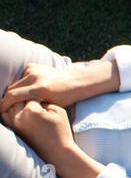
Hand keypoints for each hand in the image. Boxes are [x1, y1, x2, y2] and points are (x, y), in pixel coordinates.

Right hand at [0, 60, 114, 110]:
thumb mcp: (50, 106)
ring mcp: (33, 70)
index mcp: (40, 89)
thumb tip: (15, 109)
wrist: (76, 81)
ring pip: (15, 83)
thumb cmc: (66, 98)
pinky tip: (28, 91)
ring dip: (14, 92)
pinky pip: (21, 78)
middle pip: (11, 89)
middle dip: (7, 99)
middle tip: (6, 108)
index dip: (3, 105)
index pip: (12, 96)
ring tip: (18, 101)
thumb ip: (32, 106)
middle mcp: (35, 77)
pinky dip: (21, 85)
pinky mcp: (33, 66)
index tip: (0, 111)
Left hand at [0, 100, 75, 160]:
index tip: (44, 99)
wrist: (57, 151)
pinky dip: (8, 111)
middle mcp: (19, 117)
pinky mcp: (14, 130)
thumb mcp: (59, 111)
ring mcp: (14, 124)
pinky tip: (15, 110)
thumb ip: (46, 102)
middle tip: (35, 101)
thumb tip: (38, 100)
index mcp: (31, 111)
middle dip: (26, 99)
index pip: (31, 96)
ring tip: (25, 104)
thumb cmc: (61, 131)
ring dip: (16, 104)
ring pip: (8, 107)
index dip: (38, 96)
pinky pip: (4, 116)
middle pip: (17, 100)